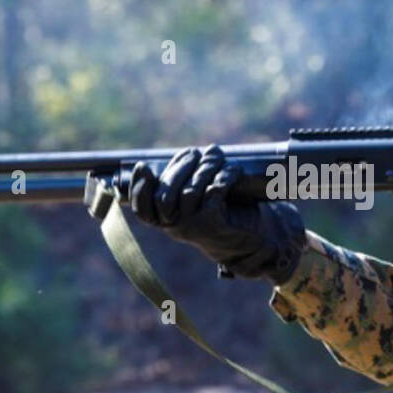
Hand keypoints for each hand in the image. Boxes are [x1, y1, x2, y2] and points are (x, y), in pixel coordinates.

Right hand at [128, 145, 306, 284]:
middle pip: (165, 195)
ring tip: (216, 155)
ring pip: (190, 191)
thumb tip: (195, 152)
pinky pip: (213, 193)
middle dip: (179, 167)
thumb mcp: (201, 199)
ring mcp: (192, 228)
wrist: (253, 241)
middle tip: (196, 151)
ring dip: (205, 168)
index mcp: (167, 221)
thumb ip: (189, 181)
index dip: (138, 188)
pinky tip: (233, 171)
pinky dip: (223, 176)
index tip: (143, 167)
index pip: (142, 209)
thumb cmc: (224, 214)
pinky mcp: (213, 225)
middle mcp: (175, 227)